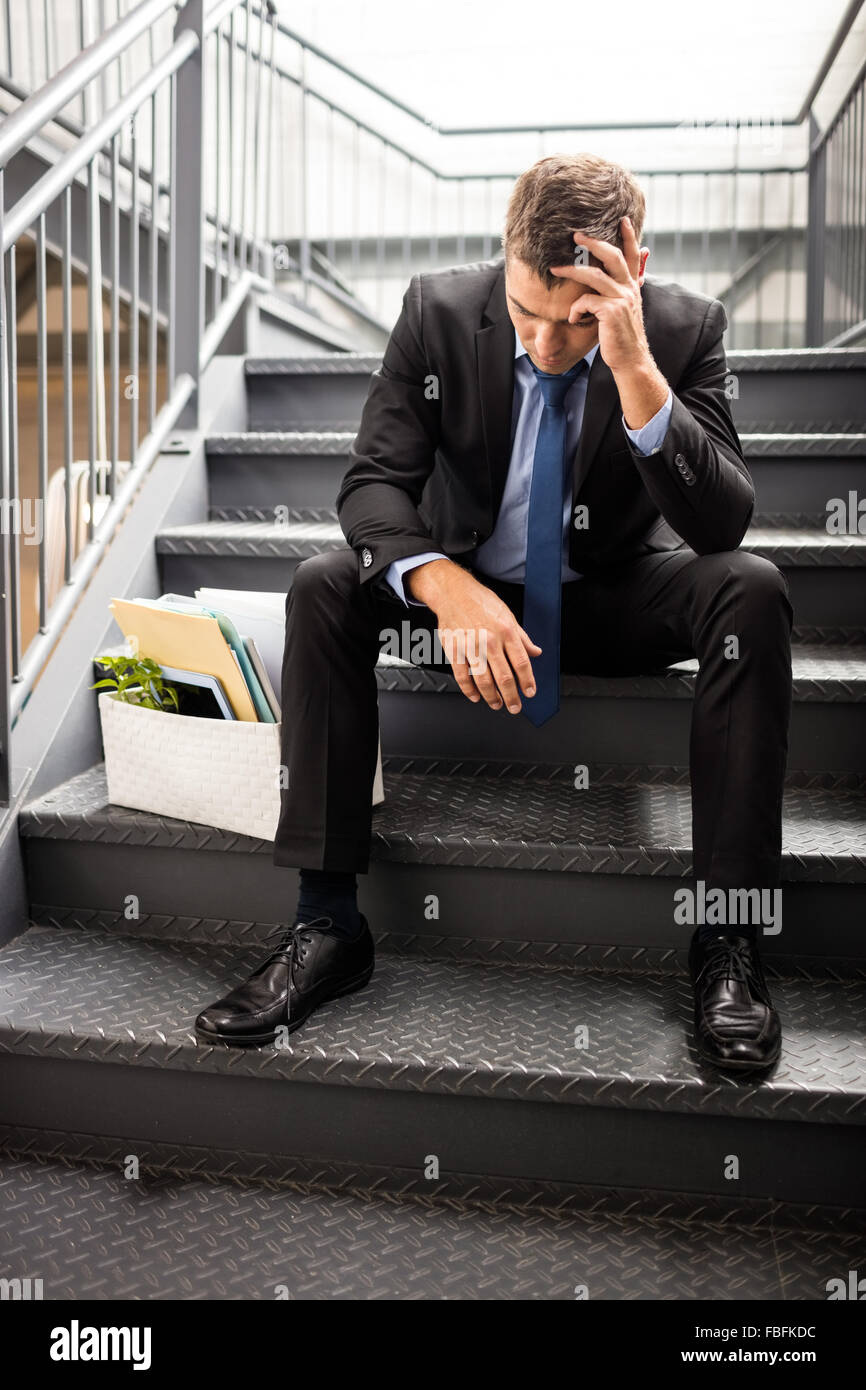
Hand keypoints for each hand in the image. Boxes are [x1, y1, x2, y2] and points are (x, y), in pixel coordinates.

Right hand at [407, 559, 540, 712]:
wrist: (454, 593)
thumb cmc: (481, 602)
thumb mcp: (508, 615)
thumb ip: (522, 637)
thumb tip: (535, 652)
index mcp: (506, 631)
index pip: (521, 663)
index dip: (527, 681)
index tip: (530, 692)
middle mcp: (489, 640)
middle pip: (504, 676)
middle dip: (512, 696)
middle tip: (515, 707)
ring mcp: (470, 647)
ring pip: (483, 680)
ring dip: (492, 697)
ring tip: (497, 704)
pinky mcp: (454, 650)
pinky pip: (462, 676)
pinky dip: (469, 690)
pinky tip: (476, 696)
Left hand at [549, 217, 650, 375]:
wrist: (629, 359)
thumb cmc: (621, 334)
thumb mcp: (625, 308)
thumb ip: (624, 288)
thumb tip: (626, 278)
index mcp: (632, 285)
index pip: (633, 254)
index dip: (629, 236)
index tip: (623, 219)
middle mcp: (629, 288)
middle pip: (612, 256)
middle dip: (592, 243)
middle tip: (575, 235)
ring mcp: (622, 299)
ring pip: (594, 275)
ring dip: (571, 270)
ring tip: (554, 269)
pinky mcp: (611, 312)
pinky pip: (585, 301)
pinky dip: (575, 310)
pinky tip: (574, 320)